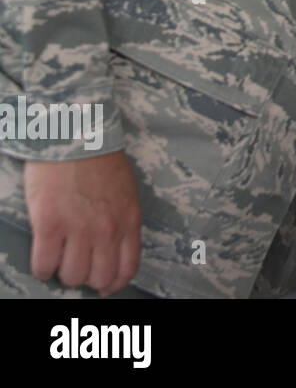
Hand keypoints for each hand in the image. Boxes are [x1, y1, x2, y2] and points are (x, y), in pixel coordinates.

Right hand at [24, 151, 141, 295]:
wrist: (76, 136)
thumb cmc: (100, 161)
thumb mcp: (125, 192)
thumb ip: (122, 220)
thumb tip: (113, 247)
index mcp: (128, 221)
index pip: (127, 268)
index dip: (114, 283)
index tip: (104, 285)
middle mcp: (106, 230)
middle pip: (99, 277)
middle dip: (88, 278)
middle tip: (77, 268)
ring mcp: (78, 228)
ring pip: (71, 276)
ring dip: (63, 273)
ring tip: (58, 260)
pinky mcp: (49, 224)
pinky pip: (44, 264)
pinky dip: (41, 267)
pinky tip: (43, 256)